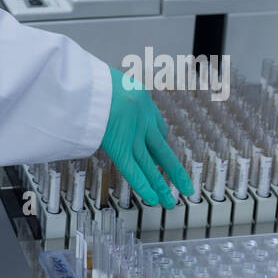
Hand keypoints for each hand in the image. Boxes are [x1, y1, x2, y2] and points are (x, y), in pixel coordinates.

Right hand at [100, 67, 193, 208]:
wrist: (92, 81)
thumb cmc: (92, 76)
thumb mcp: (111, 77)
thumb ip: (112, 90)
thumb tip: (100, 92)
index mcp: (142, 99)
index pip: (157, 126)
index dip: (160, 142)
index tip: (161, 152)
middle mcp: (143, 120)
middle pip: (161, 150)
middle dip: (173, 170)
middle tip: (184, 184)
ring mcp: (133, 135)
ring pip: (151, 165)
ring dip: (161, 186)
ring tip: (171, 202)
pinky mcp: (119, 147)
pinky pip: (133, 170)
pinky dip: (144, 186)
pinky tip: (153, 199)